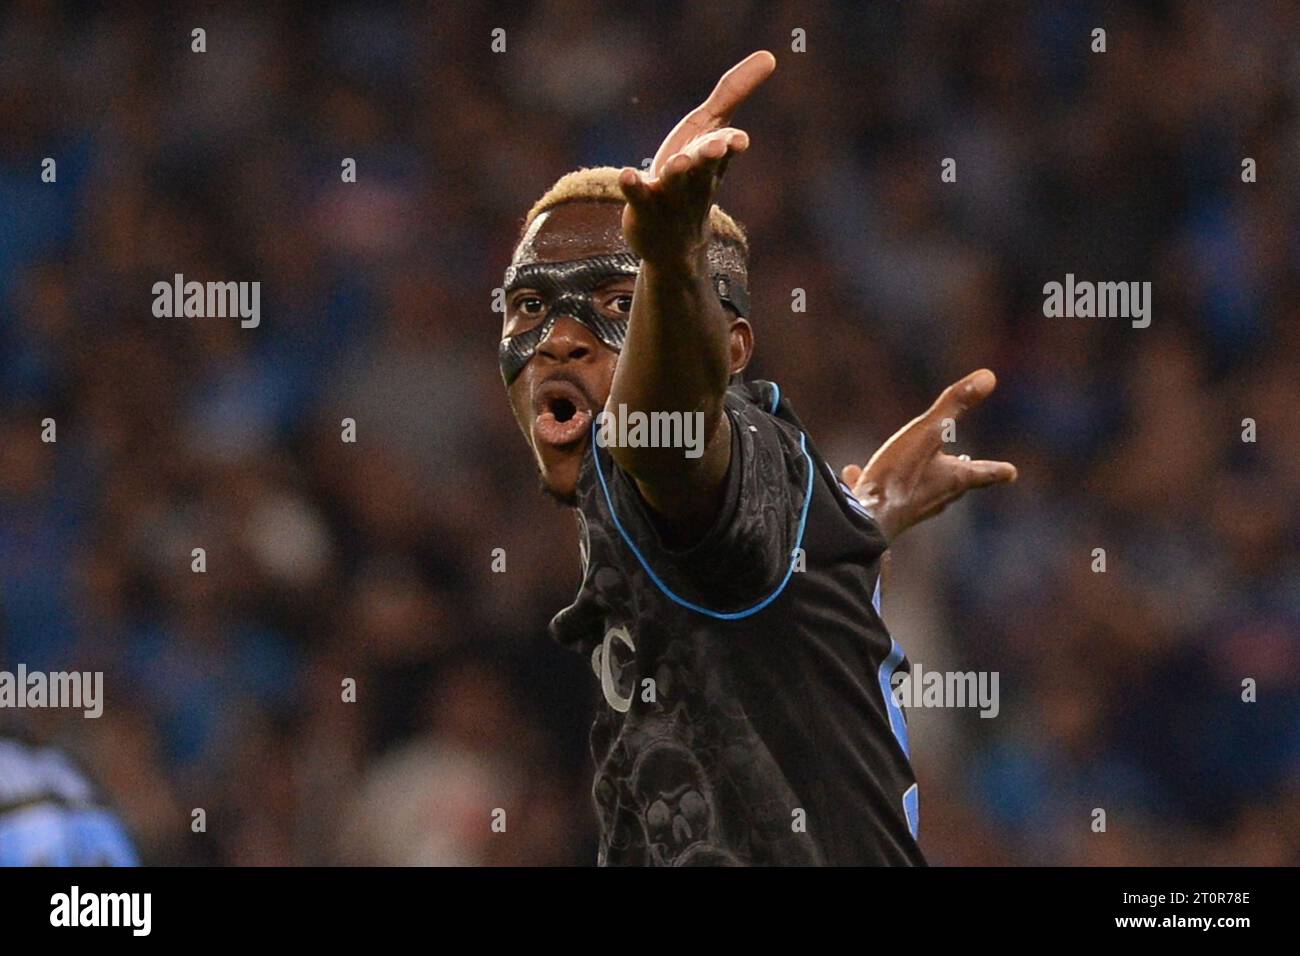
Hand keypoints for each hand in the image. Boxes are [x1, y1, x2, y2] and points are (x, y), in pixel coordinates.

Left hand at [617, 50, 775, 266]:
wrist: (674, 242)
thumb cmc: (694, 175)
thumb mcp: (711, 131)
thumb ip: (733, 94)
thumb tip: (770, 56)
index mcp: (714, 161)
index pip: (725, 150)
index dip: (730, 144)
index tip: (739, 141)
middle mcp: (695, 179)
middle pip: (705, 167)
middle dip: (710, 157)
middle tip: (717, 148)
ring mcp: (669, 196)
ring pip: (676, 183)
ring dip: (678, 172)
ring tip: (677, 163)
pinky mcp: (643, 207)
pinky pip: (638, 196)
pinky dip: (633, 186)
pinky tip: (627, 174)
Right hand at [842, 369, 1017, 542]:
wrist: (865, 518)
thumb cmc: (899, 475)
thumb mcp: (928, 432)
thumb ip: (955, 405)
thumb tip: (989, 376)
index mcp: (953, 478)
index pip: (984, 473)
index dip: (999, 470)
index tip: (1011, 473)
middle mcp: (937, 496)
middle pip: (956, 486)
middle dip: (964, 475)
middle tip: (972, 470)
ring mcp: (911, 508)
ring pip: (924, 492)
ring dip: (928, 480)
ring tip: (926, 472)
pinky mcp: (883, 512)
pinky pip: (883, 492)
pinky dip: (878, 482)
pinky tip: (856, 472)